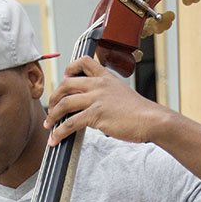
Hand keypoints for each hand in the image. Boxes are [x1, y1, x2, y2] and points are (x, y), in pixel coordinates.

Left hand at [44, 56, 168, 145]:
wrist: (151, 120)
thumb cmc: (140, 112)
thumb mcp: (122, 94)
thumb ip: (106, 95)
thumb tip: (93, 106)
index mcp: (106, 77)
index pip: (85, 62)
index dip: (70, 68)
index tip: (64, 77)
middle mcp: (99, 85)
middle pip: (67, 84)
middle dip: (54, 96)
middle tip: (51, 107)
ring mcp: (97, 99)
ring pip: (65, 103)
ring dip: (52, 116)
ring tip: (48, 125)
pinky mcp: (96, 115)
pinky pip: (70, 123)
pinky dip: (59, 132)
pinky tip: (55, 139)